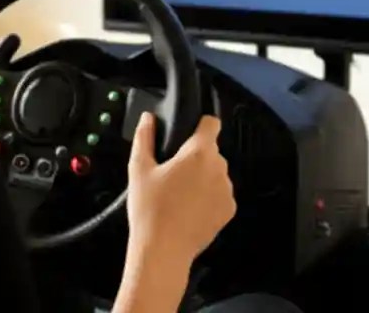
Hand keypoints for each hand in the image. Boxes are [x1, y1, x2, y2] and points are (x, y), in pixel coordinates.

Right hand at [125, 112, 235, 267]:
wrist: (163, 250)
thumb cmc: (150, 208)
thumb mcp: (139, 169)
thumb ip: (145, 137)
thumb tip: (148, 118)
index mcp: (199, 152)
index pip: (212, 123)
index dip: (200, 125)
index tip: (188, 135)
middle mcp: (219, 168)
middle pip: (211, 151)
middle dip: (195, 157)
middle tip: (173, 172)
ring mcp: (227, 190)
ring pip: (216, 173)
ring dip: (203, 177)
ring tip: (180, 194)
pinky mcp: (229, 210)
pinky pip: (220, 194)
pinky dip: (209, 197)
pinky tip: (190, 209)